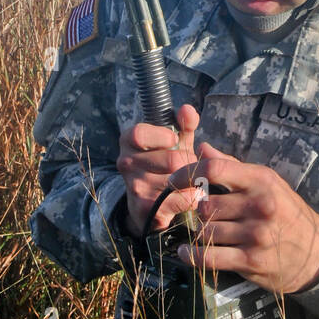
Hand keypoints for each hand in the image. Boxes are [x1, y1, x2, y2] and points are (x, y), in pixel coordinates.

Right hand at [116, 104, 203, 239]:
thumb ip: (184, 124)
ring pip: (178, 181)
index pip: (139, 134)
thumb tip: (187, 109)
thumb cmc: (165, 162)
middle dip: (187, 163)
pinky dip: (192, 197)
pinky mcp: (146, 209)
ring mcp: (134, 188)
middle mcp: (126, 163)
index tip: (174, 141)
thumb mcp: (175, 141)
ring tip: (189, 181)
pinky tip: (190, 195)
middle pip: (170, 160)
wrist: (150, 204)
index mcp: (128, 141)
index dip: (163, 136)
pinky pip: (181, 200)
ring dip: (191, 181)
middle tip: (187, 165)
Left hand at [179, 143, 318, 294]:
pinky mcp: (251, 260)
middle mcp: (258, 205)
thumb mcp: (267, 183)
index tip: (172, 180)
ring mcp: (255, 234)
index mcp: (261, 181)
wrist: (318, 253)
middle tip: (202, 214)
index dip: (187, 172)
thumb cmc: (287, 212)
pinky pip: (209, 258)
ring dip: (200, 233)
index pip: (215, 169)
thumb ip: (232, 166)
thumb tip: (202, 148)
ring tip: (206, 231)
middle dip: (199, 210)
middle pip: (206, 205)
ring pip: (206, 231)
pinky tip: (186, 253)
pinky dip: (192, 256)